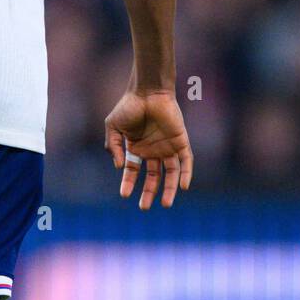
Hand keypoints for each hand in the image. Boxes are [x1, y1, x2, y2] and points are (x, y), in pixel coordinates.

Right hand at [104, 89, 192, 209]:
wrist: (147, 91)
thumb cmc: (129, 106)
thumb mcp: (113, 127)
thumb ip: (113, 147)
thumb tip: (121, 168)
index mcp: (137, 147)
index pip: (134, 171)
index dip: (129, 183)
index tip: (125, 195)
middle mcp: (153, 150)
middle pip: (154, 177)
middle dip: (149, 192)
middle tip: (144, 207)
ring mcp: (168, 146)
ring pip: (171, 173)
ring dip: (169, 189)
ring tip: (165, 204)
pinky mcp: (180, 141)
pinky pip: (186, 160)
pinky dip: (186, 173)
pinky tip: (183, 187)